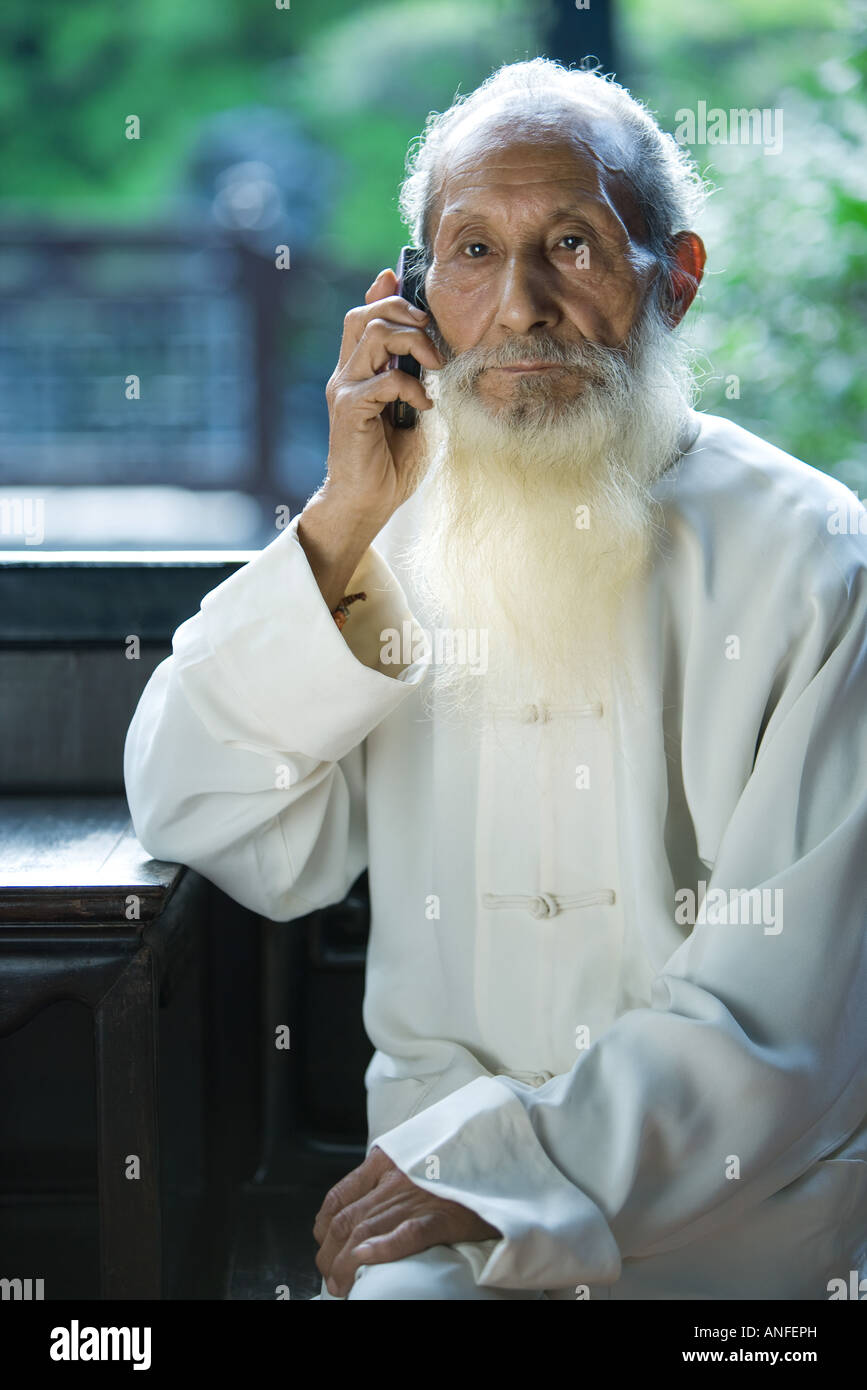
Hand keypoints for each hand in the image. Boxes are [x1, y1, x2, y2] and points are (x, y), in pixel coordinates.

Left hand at [313, 1145, 500, 1296]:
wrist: (501, 1154)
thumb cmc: (460, 1161)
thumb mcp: (417, 1156)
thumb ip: (391, 1175)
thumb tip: (367, 1210)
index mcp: (387, 1161)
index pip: (340, 1196)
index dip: (324, 1226)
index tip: (324, 1245)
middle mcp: (396, 1178)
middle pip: (346, 1221)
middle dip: (330, 1254)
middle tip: (332, 1278)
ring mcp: (418, 1196)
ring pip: (367, 1232)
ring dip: (346, 1263)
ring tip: (342, 1285)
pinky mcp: (443, 1215)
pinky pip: (407, 1233)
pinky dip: (383, 1248)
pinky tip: (367, 1261)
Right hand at [321, 267, 446, 531]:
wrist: (367, 503)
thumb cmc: (391, 462)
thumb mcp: (414, 411)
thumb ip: (417, 379)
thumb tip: (435, 352)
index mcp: (359, 370)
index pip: (365, 315)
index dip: (384, 294)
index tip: (408, 290)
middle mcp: (346, 373)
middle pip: (367, 314)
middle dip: (406, 314)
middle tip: (433, 341)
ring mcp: (345, 389)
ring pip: (374, 334)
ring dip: (413, 342)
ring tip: (434, 368)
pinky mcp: (349, 409)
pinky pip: (385, 379)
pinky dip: (412, 387)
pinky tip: (424, 406)